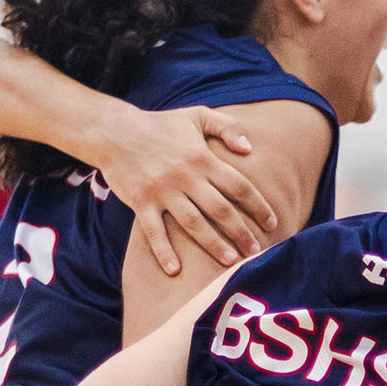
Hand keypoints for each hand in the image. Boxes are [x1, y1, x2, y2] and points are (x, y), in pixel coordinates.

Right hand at [93, 104, 276, 274]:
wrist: (114, 131)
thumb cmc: (161, 125)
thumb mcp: (198, 115)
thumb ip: (228, 127)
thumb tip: (250, 149)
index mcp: (203, 158)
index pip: (239, 186)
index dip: (258, 206)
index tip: (273, 223)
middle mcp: (185, 177)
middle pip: (221, 210)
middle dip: (241, 233)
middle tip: (257, 252)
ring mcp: (162, 191)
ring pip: (193, 223)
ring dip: (213, 244)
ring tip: (231, 262)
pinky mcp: (141, 202)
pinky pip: (154, 231)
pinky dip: (163, 251)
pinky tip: (175, 270)